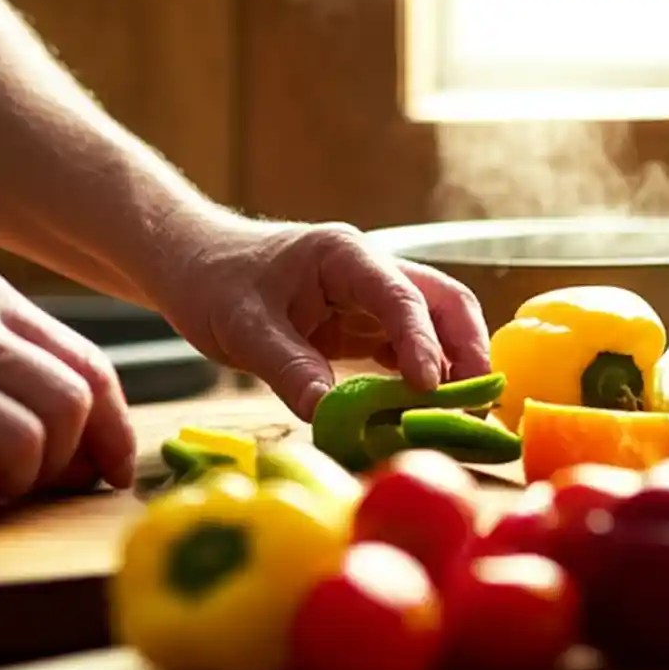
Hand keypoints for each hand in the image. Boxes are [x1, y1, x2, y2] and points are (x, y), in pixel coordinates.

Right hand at [0, 213, 134, 514]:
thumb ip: (7, 334)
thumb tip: (60, 393)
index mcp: (0, 304)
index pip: (92, 368)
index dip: (118, 427)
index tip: (117, 466)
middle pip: (71, 407)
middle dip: (72, 457)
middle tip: (44, 476)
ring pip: (26, 443)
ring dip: (22, 480)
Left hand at [151, 218, 490, 419]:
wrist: (192, 266)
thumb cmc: (212, 283)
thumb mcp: (242, 328)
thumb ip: (289, 367)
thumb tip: (329, 414)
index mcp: (344, 255)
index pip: (400, 296)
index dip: (422, 342)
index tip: (430, 387)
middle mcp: (368, 270)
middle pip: (440, 301)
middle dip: (466, 348)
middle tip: (476, 401)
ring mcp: (367, 297)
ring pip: (430, 325)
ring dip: (450, 365)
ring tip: (461, 412)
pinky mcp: (359, 324)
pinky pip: (401, 349)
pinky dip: (417, 378)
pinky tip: (421, 411)